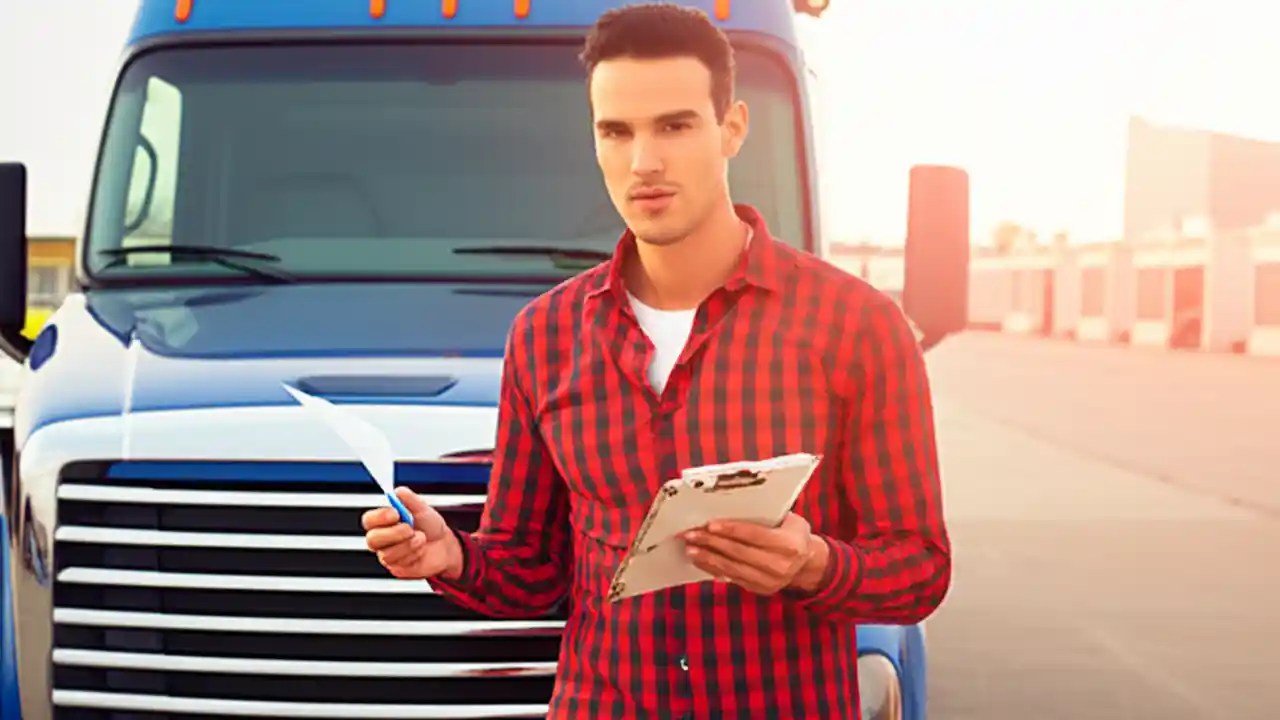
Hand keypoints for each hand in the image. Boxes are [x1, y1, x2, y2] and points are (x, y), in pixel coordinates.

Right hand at [362, 487, 462, 580]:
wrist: (445, 544)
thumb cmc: (430, 527)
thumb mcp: (423, 509)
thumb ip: (410, 500)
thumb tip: (398, 491)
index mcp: (384, 523)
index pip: (369, 520)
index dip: (379, 517)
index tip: (395, 513)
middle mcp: (383, 540)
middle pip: (372, 540)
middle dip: (393, 533)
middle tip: (410, 528)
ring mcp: (389, 555)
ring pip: (387, 554)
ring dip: (408, 544)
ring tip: (421, 538)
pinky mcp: (399, 568)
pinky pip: (400, 563)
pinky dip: (414, 553)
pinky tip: (421, 549)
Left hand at [680, 513, 827, 595]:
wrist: (806, 563)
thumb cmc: (792, 533)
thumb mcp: (789, 519)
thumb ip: (765, 514)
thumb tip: (729, 505)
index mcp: (789, 544)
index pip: (755, 535)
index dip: (731, 529)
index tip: (710, 524)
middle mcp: (781, 566)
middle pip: (739, 552)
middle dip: (712, 542)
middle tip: (691, 534)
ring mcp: (770, 582)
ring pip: (732, 568)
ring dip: (708, 557)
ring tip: (690, 547)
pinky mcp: (759, 589)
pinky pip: (731, 578)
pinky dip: (713, 568)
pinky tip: (700, 559)